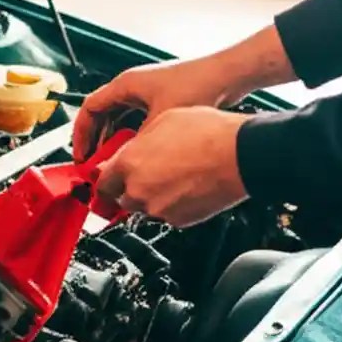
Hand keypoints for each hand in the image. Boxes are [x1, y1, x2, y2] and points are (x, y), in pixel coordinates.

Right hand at [72, 53, 241, 161]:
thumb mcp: (161, 121)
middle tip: (95, 165)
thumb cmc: (199, 85)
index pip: (89, 109)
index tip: (82, 155)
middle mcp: (133, 86)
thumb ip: (138, 143)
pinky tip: (136, 153)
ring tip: (113, 162)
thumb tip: (124, 164)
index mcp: (126, 84)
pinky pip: (136, 119)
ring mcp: (148, 91)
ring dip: (114, 140)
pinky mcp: (161, 99)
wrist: (228, 75)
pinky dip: (131, 136)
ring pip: (120, 119)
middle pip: (103, 115)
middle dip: (97, 141)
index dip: (81, 134)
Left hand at [95, 107, 249, 227]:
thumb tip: (129, 150)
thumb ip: (138, 142)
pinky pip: (166, 214)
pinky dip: (171, 203)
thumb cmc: (206, 133)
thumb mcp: (163, 121)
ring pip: (144, 207)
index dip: (106, 179)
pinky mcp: (178, 221)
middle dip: (128, 188)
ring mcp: (158, 209)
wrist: (239, 154)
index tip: (107, 179)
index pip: (102, 182)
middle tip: (145, 174)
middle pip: (120, 199)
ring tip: (172, 176)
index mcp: (129, 164)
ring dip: (151, 195)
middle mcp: (138, 191)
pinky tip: (186, 185)